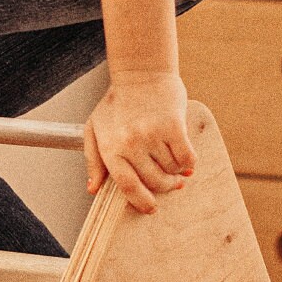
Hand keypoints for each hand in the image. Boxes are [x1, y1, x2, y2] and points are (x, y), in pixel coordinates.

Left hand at [84, 72, 193, 212]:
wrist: (140, 73)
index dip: (141, 202)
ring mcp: (152, 135)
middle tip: (170, 184)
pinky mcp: (173, 126)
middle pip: (154, 181)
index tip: (151, 208)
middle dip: (164, 187)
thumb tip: (93, 189)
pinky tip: (185, 159)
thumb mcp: (95, 129)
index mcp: (111, 148)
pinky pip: (186, 157)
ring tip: (173, 162)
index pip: (128, 186)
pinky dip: (188, 162)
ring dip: (176, 172)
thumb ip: (94, 161)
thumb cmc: (116, 103)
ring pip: (171, 170)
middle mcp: (131, 143)